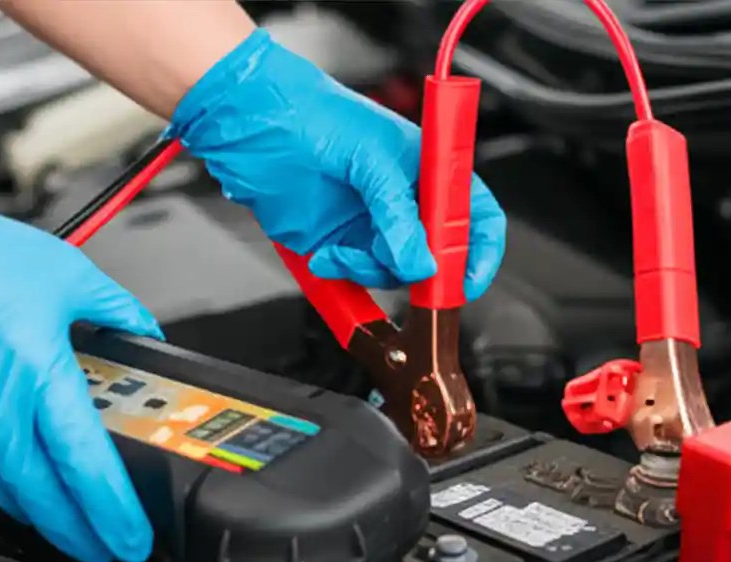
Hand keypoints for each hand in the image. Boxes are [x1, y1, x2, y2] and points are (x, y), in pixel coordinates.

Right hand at [0, 157, 158, 561]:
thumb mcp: (69, 274)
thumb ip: (117, 311)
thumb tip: (144, 334)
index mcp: (39, 376)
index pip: (87, 466)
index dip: (114, 513)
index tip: (132, 539)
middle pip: (45, 499)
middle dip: (81, 533)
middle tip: (104, 547)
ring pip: (2, 492)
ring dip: (37, 512)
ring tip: (63, 518)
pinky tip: (7, 476)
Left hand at [171, 29, 506, 298]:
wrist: (250, 123)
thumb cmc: (311, 114)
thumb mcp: (368, 157)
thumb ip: (396, 214)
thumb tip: (420, 262)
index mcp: (427, 169)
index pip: (474, 215)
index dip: (479, 250)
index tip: (467, 279)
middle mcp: (406, 200)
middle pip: (439, 254)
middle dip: (424, 271)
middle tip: (404, 272)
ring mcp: (374, 225)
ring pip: (397, 272)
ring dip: (373, 269)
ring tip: (345, 251)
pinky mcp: (343, 244)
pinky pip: (359, 277)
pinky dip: (346, 274)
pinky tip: (328, 256)